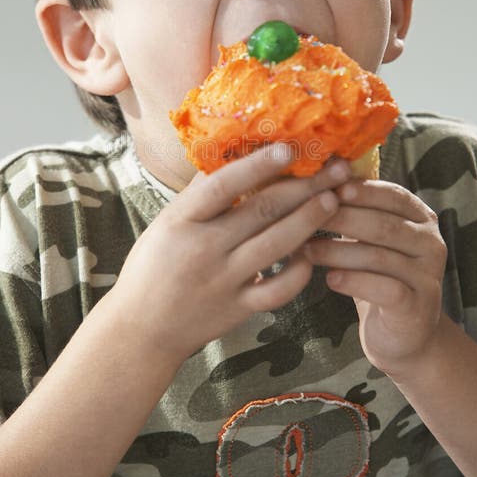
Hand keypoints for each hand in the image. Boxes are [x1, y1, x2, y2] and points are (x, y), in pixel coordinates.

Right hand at [112, 145, 350, 365]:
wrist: (142, 327)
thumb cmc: (153, 266)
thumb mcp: (166, 222)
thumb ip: (200, 194)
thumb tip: (235, 153)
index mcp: (181, 221)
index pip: (223, 186)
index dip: (257, 166)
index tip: (290, 148)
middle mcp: (204, 249)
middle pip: (261, 211)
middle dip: (304, 188)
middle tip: (335, 170)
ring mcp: (223, 281)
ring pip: (277, 246)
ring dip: (310, 220)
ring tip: (333, 200)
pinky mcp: (238, 309)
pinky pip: (277, 290)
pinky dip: (299, 272)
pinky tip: (312, 253)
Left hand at [304, 178, 447, 380]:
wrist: (402, 334)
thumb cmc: (376, 275)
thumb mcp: (369, 238)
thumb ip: (354, 209)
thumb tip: (316, 175)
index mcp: (421, 218)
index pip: (392, 194)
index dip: (359, 189)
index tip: (324, 186)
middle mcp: (431, 244)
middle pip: (383, 224)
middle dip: (340, 217)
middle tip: (303, 216)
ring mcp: (428, 277)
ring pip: (379, 256)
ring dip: (337, 251)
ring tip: (306, 249)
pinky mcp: (417, 307)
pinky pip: (384, 289)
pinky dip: (353, 281)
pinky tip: (329, 279)